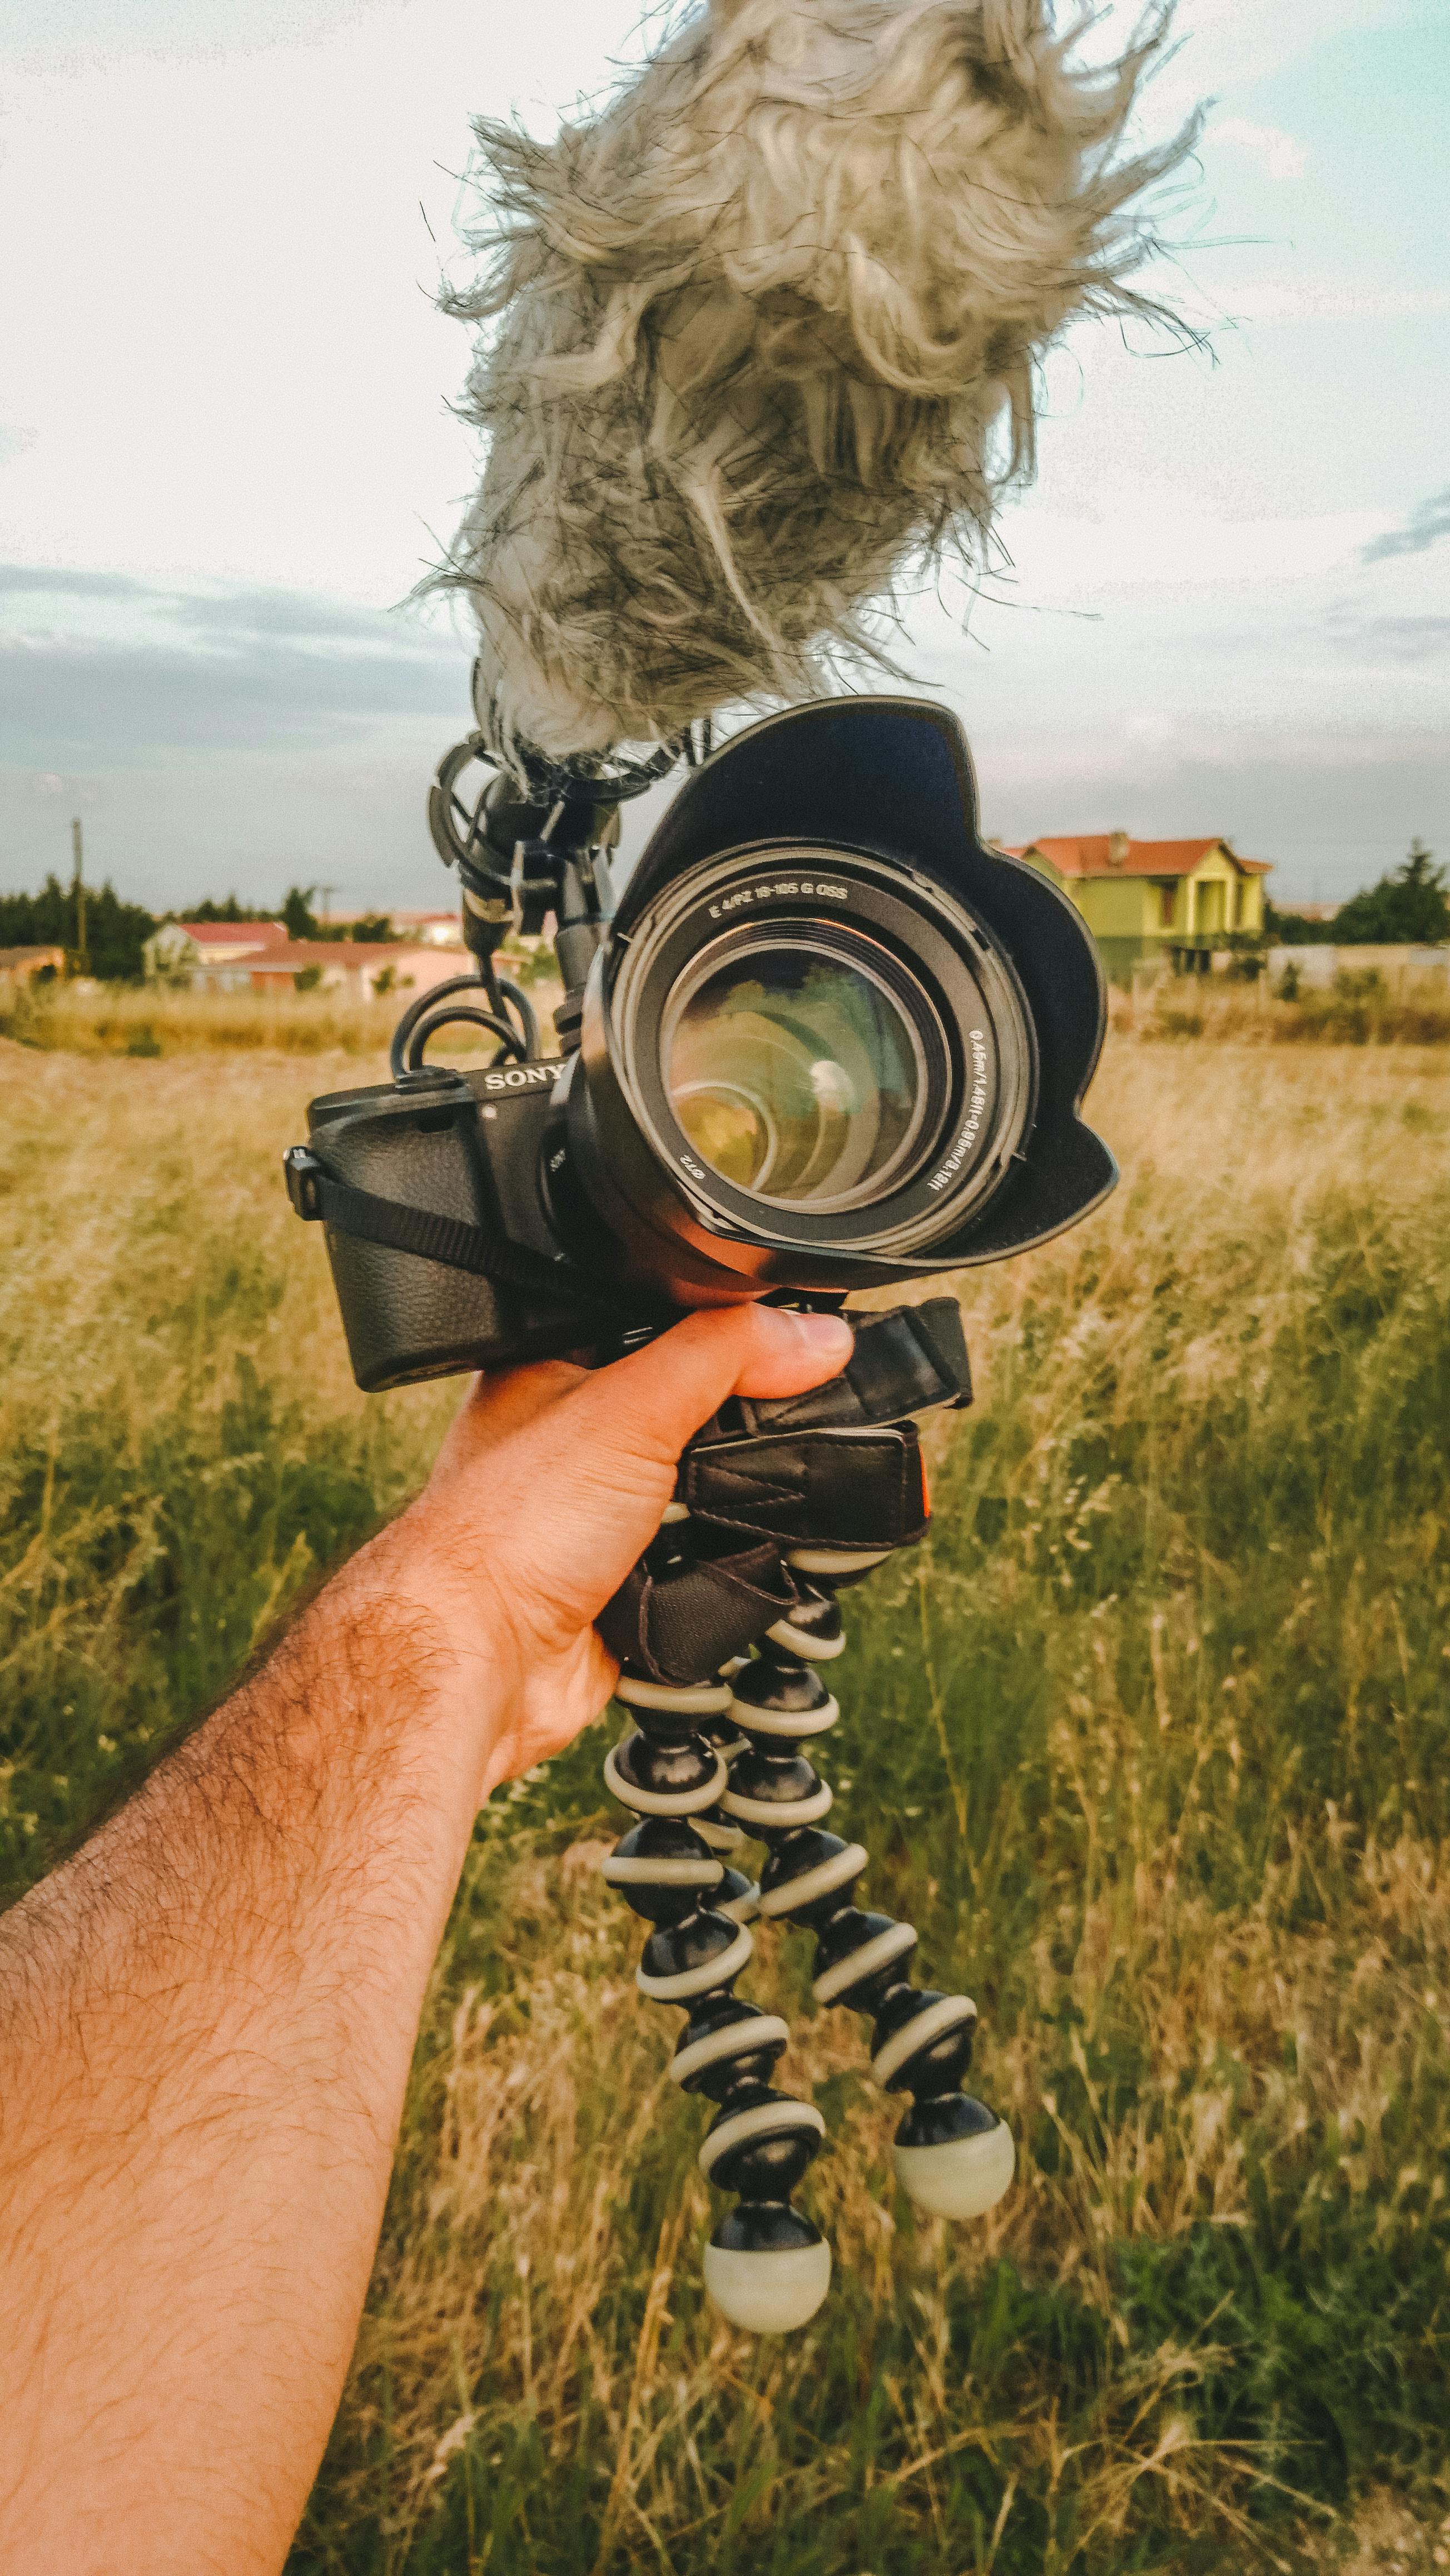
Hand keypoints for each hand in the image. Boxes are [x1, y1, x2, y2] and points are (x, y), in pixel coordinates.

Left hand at [362, 1306, 853, 1798]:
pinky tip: (735, 1558)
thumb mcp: (630, 1407)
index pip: (671, 1328)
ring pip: (713, 1493)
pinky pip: (709, 1563)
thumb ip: (725, 1355)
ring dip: (745, 1505)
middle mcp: (580, 1441)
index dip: (737, 1335)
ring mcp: (605, 1516)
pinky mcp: (630, 1582)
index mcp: (561, 1371)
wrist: (482, 1661)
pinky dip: (731, 1566)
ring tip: (763, 1501)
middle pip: (703, 1415)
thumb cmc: (506, 1531)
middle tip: (796, 1432)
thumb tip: (814, 1331)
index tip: (804, 1348)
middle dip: (751, 1434)